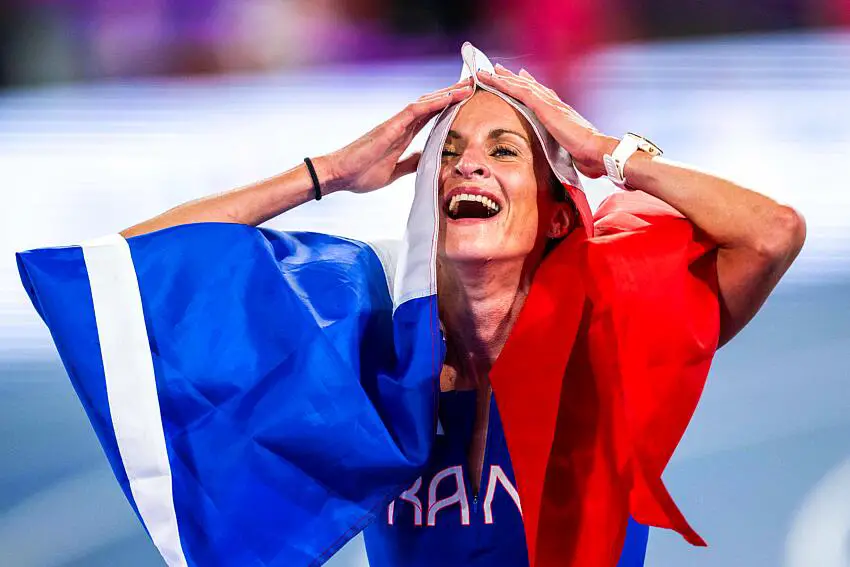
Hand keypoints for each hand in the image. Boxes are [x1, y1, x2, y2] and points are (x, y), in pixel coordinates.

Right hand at [318, 79, 473, 193]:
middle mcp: (401, 125)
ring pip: (427, 102)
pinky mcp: (390, 126)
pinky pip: (415, 110)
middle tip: (474, 85)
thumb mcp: (394, 172)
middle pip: (432, 104)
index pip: (431, 116)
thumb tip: (427, 158)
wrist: (338, 176)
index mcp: (403, 135)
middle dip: (454, 94)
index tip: (467, 102)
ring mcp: (396, 123)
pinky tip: (449, 97)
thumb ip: (410, 163)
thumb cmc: (360, 174)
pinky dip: (433, 102)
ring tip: (468, 86)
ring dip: (448, 93)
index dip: (450, 107)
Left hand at [476, 64, 617, 178]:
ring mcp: (550, 104)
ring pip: (522, 85)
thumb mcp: (571, 151)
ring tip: (490, 71)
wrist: (596, 150)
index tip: (521, 78)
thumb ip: (565, 149)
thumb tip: (567, 158)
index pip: (543, 96)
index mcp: (561, 113)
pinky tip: (495, 79)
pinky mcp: (544, 108)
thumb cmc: (588, 155)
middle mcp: (555, 104)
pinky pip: (520, 92)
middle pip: (530, 86)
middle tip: (498, 69)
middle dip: (513, 78)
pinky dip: (506, 84)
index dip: (530, 86)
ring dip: (504, 78)